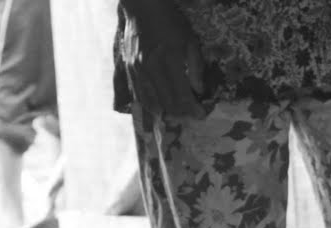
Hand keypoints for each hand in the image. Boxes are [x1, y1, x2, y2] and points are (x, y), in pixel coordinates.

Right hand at [119, 0, 204, 116]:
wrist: (143, 8)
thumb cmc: (170, 21)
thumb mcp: (190, 39)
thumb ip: (196, 66)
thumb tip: (199, 90)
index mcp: (170, 60)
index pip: (182, 94)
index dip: (193, 109)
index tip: (201, 115)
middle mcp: (152, 68)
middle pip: (167, 103)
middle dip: (181, 114)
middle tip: (190, 115)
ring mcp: (138, 71)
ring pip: (151, 103)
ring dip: (165, 113)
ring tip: (176, 115)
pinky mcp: (129, 70)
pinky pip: (138, 95)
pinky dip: (150, 105)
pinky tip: (158, 108)